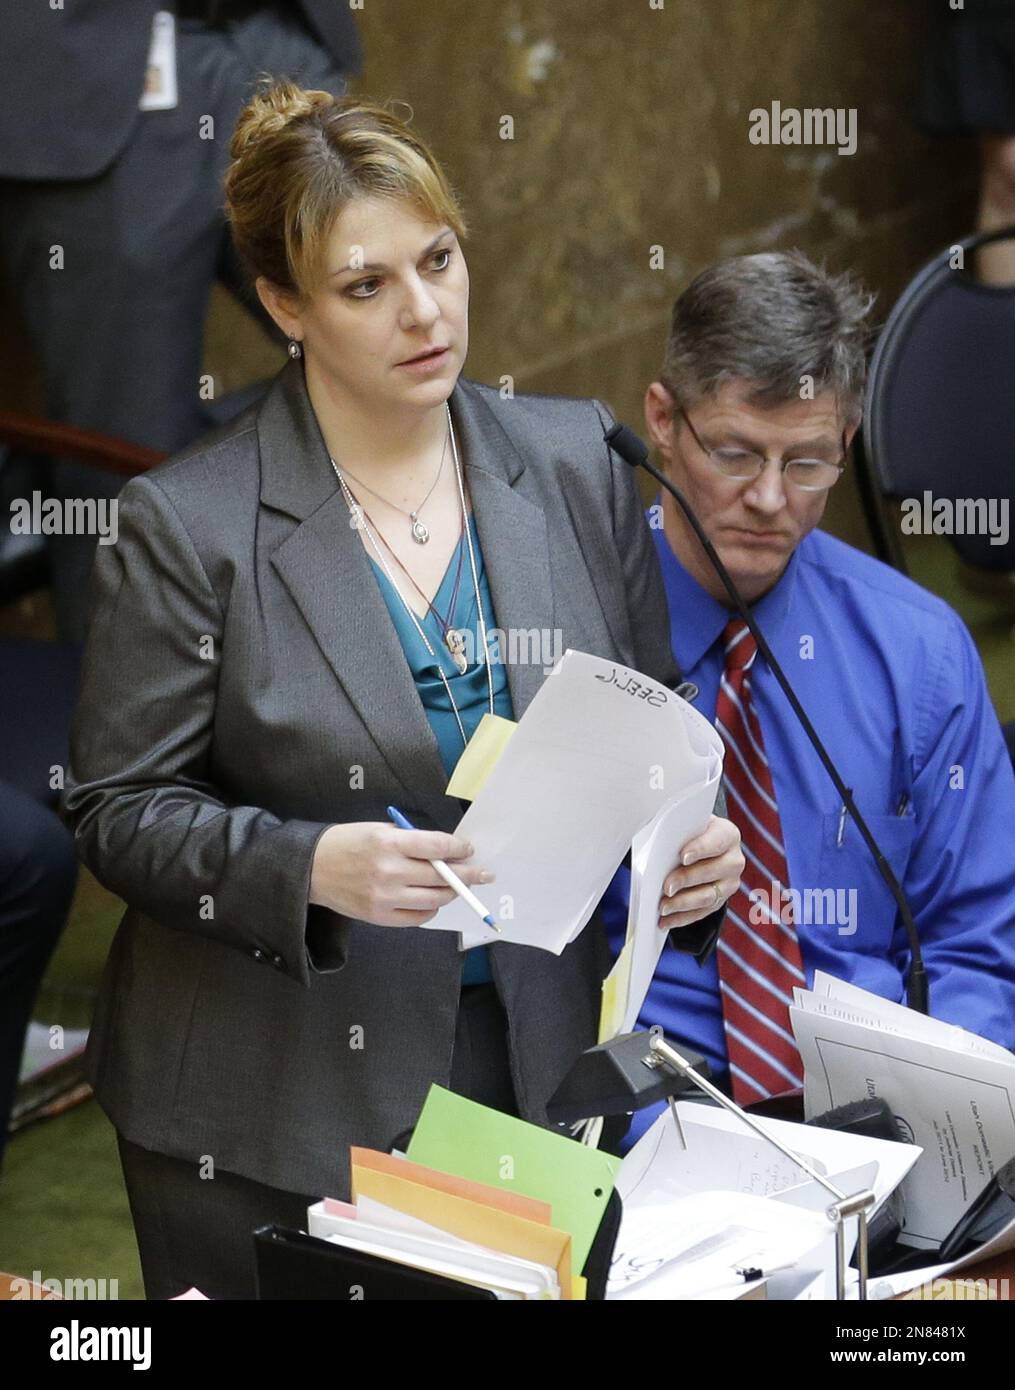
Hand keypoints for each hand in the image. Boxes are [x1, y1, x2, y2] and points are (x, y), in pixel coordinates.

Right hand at [309, 822, 494, 926]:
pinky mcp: (379, 917)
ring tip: (458, 887)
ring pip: (434, 899)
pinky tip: (433, 901)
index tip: (468, 850)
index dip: (458, 849)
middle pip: (441, 876)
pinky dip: (431, 909)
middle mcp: (388, 870)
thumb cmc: (348, 843)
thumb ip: (411, 839)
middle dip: (467, 874)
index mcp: (388, 842)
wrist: (312, 869)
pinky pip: (418, 918)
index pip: (436, 846)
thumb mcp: (378, 829)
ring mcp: (384, 897)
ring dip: (451, 893)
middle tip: (482, 873)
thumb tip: (445, 850)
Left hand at [657, 815, 742, 930]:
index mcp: (728, 835)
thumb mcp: (684, 825)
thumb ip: (676, 832)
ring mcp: (729, 883)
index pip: (716, 842)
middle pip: (712, 872)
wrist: (699, 845)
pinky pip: (701, 913)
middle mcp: (734, 860)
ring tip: (662, 907)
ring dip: (683, 903)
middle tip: (666, 887)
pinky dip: (681, 918)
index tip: (683, 857)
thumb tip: (659, 846)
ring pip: (708, 896)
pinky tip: (665, 921)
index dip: (700, 849)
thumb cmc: (687, 833)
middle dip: (686, 880)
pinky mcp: (720, 901)